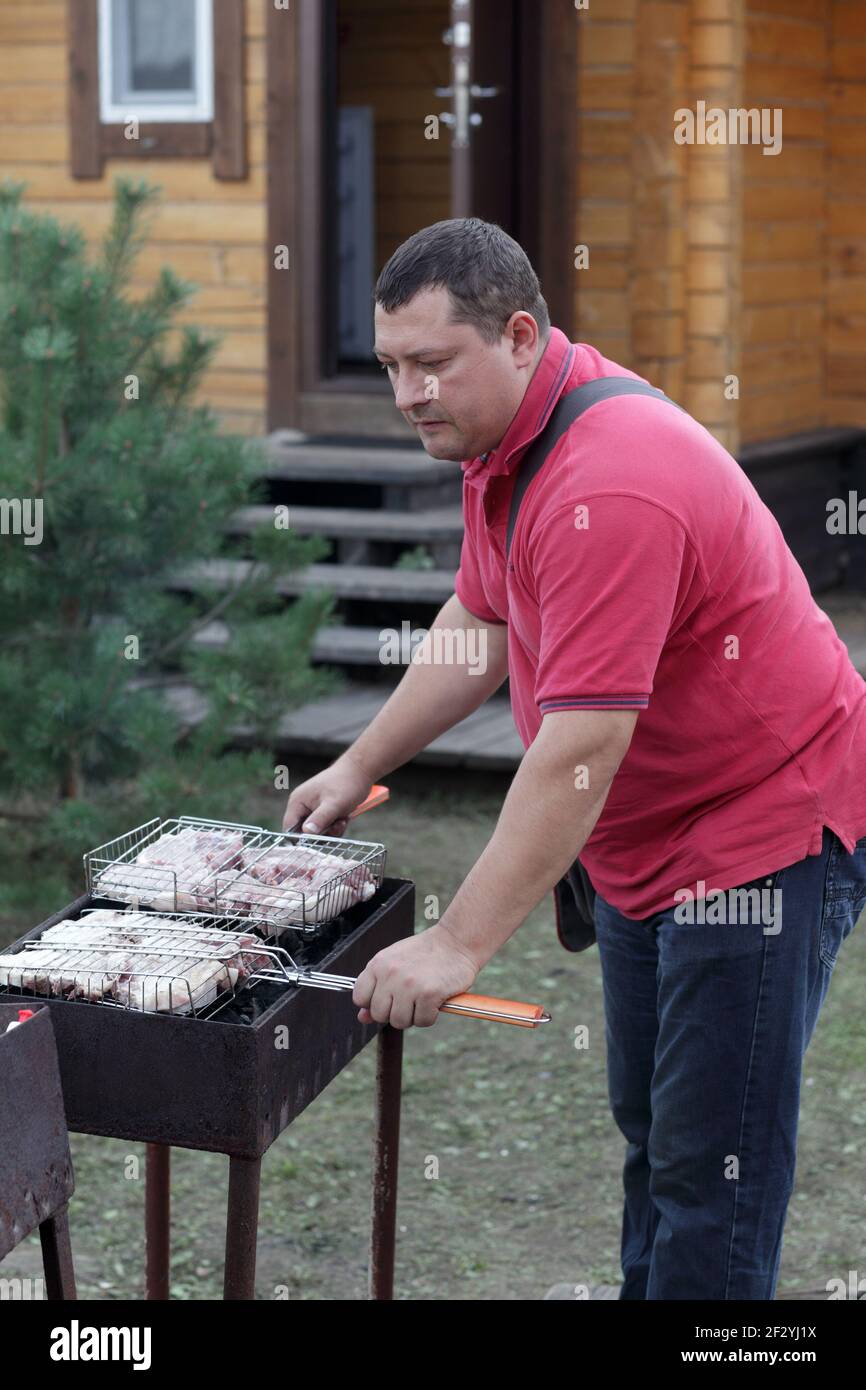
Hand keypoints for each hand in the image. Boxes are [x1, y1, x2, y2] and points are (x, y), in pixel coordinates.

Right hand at [282, 751, 372, 835]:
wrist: (359, 772)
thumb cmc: (346, 784)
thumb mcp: (334, 804)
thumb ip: (320, 819)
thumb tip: (306, 832)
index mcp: (298, 802)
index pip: (289, 828)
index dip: (299, 838)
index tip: (316, 842)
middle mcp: (302, 806)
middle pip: (304, 832)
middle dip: (321, 833)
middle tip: (337, 825)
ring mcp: (312, 809)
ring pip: (317, 831)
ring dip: (331, 830)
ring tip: (342, 820)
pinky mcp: (322, 811)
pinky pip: (325, 827)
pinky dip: (335, 826)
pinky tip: (344, 818)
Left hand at [353, 925, 479, 1029]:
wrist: (456, 941)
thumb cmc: (425, 953)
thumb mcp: (394, 963)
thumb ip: (376, 988)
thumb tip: (363, 1018)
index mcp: (378, 964)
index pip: (359, 998)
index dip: (373, 1003)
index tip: (388, 999)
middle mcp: (390, 974)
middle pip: (379, 1014)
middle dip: (394, 1013)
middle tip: (409, 1000)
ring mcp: (409, 985)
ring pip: (399, 1022)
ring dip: (413, 1016)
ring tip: (422, 1000)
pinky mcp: (429, 994)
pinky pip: (422, 1022)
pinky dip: (430, 1016)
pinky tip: (435, 1001)